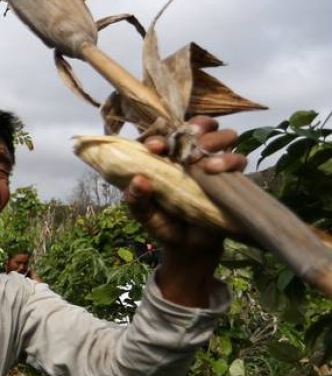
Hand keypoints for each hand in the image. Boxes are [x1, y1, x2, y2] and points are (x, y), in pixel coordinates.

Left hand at [126, 116, 245, 305]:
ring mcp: (213, 164)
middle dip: (196, 128)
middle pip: (200, 126)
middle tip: (187, 144)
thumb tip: (138, 181)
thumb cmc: (164, 225)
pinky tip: (214, 170)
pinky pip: (239, 160)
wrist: (190, 249)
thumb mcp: (144, 215)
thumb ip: (136, 199)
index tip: (156, 147)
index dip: (161, 136)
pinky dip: (229, 160)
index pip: (166, 135)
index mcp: (166, 158)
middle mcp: (191, 156)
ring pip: (224, 136)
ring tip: (202, 162)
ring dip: (215, 141)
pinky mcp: (232, 178)